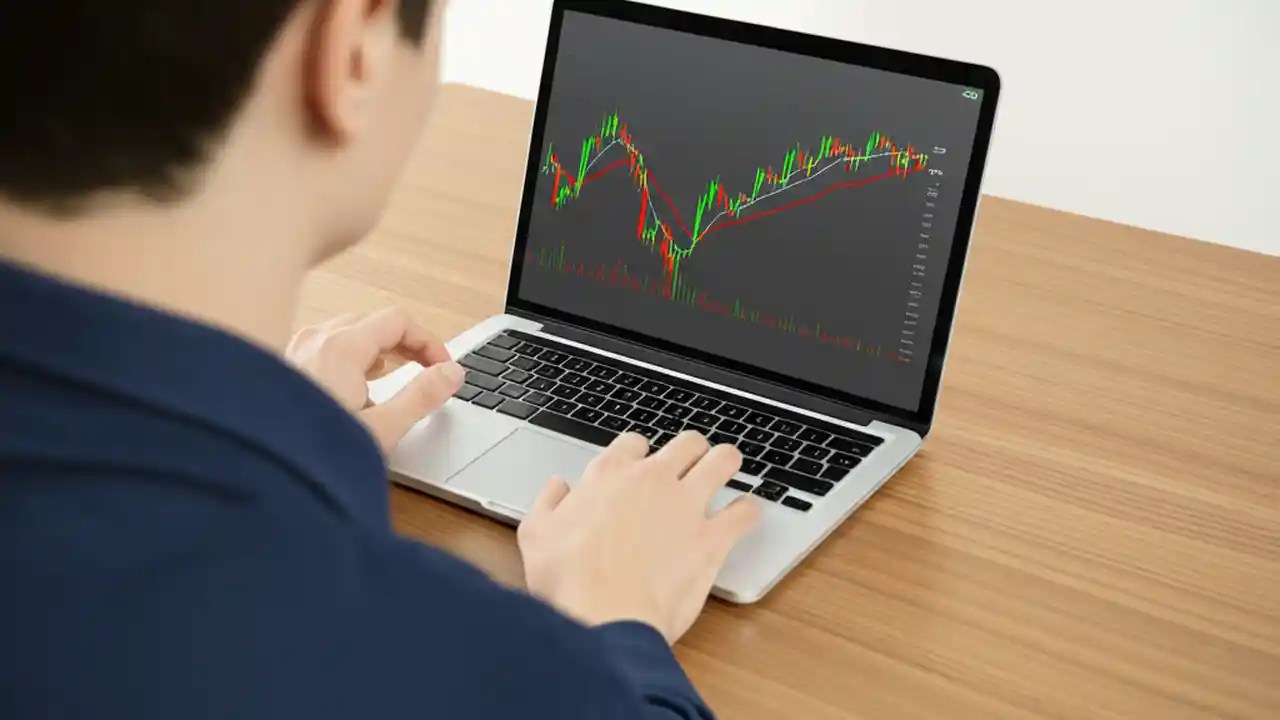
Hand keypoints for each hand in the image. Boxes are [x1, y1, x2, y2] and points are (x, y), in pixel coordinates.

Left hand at [287, 308, 462, 453]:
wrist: (257, 474)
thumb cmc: (313, 455)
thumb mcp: (381, 429)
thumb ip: (421, 397)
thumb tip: (450, 374)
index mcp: (340, 348)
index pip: (397, 320)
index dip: (428, 341)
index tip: (443, 368)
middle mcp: (314, 341)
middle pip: (373, 323)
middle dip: (405, 343)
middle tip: (425, 369)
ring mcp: (295, 353)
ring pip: (347, 333)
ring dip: (377, 350)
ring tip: (393, 376)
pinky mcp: (283, 370)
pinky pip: (324, 349)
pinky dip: (350, 359)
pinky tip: (354, 388)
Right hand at [517, 432, 761, 643]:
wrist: (603, 615)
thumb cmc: (568, 582)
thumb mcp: (536, 535)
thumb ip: (547, 504)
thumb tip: (557, 487)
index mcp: (609, 475)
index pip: (634, 443)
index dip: (641, 454)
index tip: (641, 468)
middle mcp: (651, 480)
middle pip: (687, 442)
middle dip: (692, 451)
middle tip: (692, 467)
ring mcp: (686, 505)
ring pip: (723, 460)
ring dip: (727, 464)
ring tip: (727, 472)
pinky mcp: (711, 537)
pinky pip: (745, 512)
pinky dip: (748, 512)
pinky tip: (745, 517)